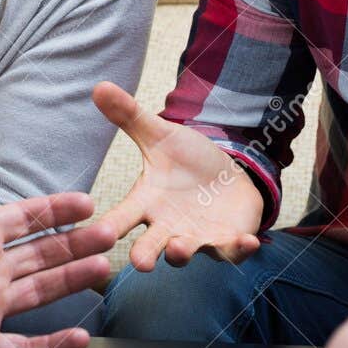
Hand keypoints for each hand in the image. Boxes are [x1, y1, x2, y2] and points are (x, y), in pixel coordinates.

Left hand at [0, 132, 114, 347]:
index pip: (25, 218)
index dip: (56, 210)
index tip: (86, 202)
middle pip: (43, 254)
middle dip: (77, 244)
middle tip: (110, 233)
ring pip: (41, 293)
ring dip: (73, 281)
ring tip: (104, 268)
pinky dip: (53, 347)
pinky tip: (81, 336)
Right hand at [91, 81, 262, 271]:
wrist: (224, 175)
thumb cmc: (185, 161)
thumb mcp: (160, 136)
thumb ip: (130, 117)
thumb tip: (99, 85)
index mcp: (146, 202)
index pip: (121, 218)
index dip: (109, 227)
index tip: (97, 234)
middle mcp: (166, 227)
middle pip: (150, 246)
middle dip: (146, 254)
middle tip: (141, 261)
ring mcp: (196, 237)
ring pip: (186, 252)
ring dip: (183, 253)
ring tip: (178, 248)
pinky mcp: (226, 240)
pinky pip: (231, 250)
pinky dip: (240, 248)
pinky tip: (250, 242)